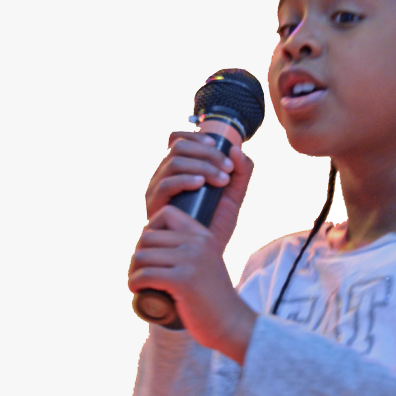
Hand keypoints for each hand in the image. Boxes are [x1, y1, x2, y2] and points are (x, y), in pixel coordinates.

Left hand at [128, 204, 256, 362]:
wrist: (231, 324)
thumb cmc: (212, 300)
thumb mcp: (204, 264)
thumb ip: (186, 250)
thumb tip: (147, 238)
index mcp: (203, 236)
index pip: (166, 213)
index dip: (150, 229)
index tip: (150, 252)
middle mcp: (198, 243)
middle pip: (147, 237)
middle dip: (137, 257)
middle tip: (140, 275)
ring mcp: (191, 260)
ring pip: (141, 256)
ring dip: (133, 271)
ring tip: (138, 284)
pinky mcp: (183, 281)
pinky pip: (145, 275)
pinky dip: (134, 283)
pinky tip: (137, 290)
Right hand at [145, 132, 254, 252]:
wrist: (203, 259)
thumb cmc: (215, 228)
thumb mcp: (234, 197)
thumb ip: (241, 173)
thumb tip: (236, 148)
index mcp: (178, 170)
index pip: (178, 140)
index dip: (196, 136)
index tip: (220, 146)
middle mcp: (164, 176)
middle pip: (178, 147)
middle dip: (207, 153)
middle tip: (228, 168)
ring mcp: (156, 190)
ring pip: (173, 162)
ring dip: (201, 166)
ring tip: (222, 179)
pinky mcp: (153, 207)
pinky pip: (165, 185)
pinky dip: (184, 180)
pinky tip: (201, 183)